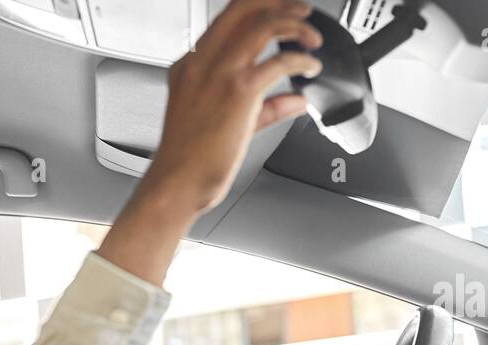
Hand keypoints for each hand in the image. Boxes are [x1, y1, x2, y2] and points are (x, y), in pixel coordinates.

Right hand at [141, 0, 322, 215]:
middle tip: (300, 11)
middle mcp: (201, 62)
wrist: (176, 184)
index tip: (279, 10)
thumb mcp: (223, 124)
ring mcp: (219, 73)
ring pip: (263, 23)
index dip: (257, 8)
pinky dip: (301, 60)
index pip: (225, 20)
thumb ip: (265, 108)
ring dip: (294, 24)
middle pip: (243, 8)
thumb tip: (296, 101)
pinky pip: (280, 61)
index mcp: (190, 66)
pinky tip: (310, 68)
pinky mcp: (239, 91)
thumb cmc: (189, 162)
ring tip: (311, 36)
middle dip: (277, 2)